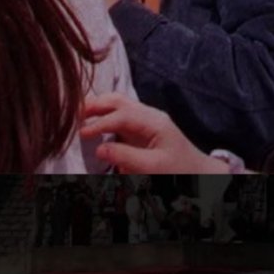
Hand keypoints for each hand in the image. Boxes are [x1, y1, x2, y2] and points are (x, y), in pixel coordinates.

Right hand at [78, 93, 220, 174]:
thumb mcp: (155, 168)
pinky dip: (105, 114)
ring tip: (79, 114)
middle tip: (74, 114)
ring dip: (99, 106)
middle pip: (118, 100)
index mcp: (155, 121)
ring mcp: (146, 119)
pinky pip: (121, 114)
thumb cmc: (181, 171)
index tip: (82, 133)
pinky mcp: (143, 128)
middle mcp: (149, 115)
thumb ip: (126, 157)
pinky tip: (93, 121)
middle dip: (95, 105)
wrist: (200, 174)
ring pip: (119, 103)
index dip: (100, 122)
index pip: (121, 115)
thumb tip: (99, 149)